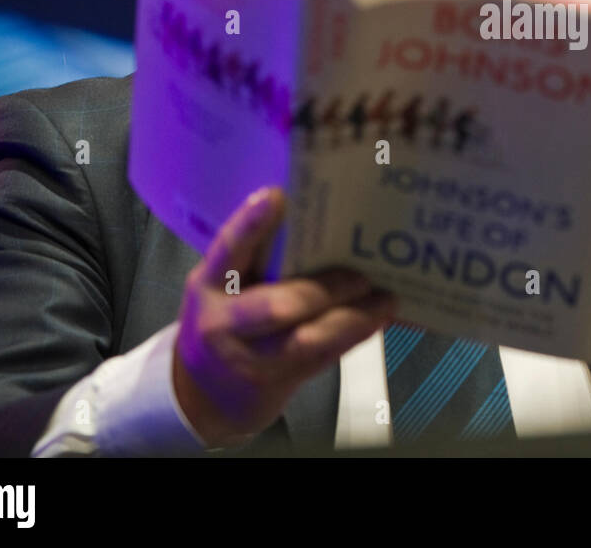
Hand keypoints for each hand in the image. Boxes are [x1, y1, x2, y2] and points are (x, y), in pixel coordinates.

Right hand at [172, 187, 397, 447]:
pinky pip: (323, 358)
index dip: (250, 224)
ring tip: (385, 299)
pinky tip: (378, 319)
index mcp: (208, 284)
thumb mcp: (223, 287)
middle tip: (362, 275)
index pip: (228, 249)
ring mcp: (250, 357)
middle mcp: (223, 322)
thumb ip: (254, 258)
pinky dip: (354, 336)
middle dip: (325, 290)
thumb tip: (315, 215)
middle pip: (278, 305)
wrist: (205, 395)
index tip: (277, 196)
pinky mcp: (277, 381)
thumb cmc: (225, 320)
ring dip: (353, 318)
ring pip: (308, 339)